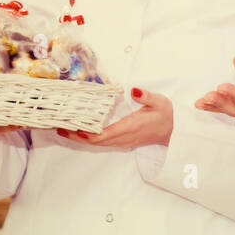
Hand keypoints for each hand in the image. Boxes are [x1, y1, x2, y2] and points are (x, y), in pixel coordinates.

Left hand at [57, 87, 172, 148]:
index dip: (87, 135)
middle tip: (59, 127)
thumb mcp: (160, 102)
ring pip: (98, 143)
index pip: (104, 135)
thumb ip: (146, 96)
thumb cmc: (167, 115)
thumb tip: (134, 90)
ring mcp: (123, 141)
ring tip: (64, 128)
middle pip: (96, 142)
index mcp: (130, 127)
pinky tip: (80, 131)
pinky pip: (103, 142)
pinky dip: (89, 138)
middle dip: (76, 136)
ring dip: (81, 138)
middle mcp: (124, 137)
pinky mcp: (123, 141)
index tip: (73, 129)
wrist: (175, 131)